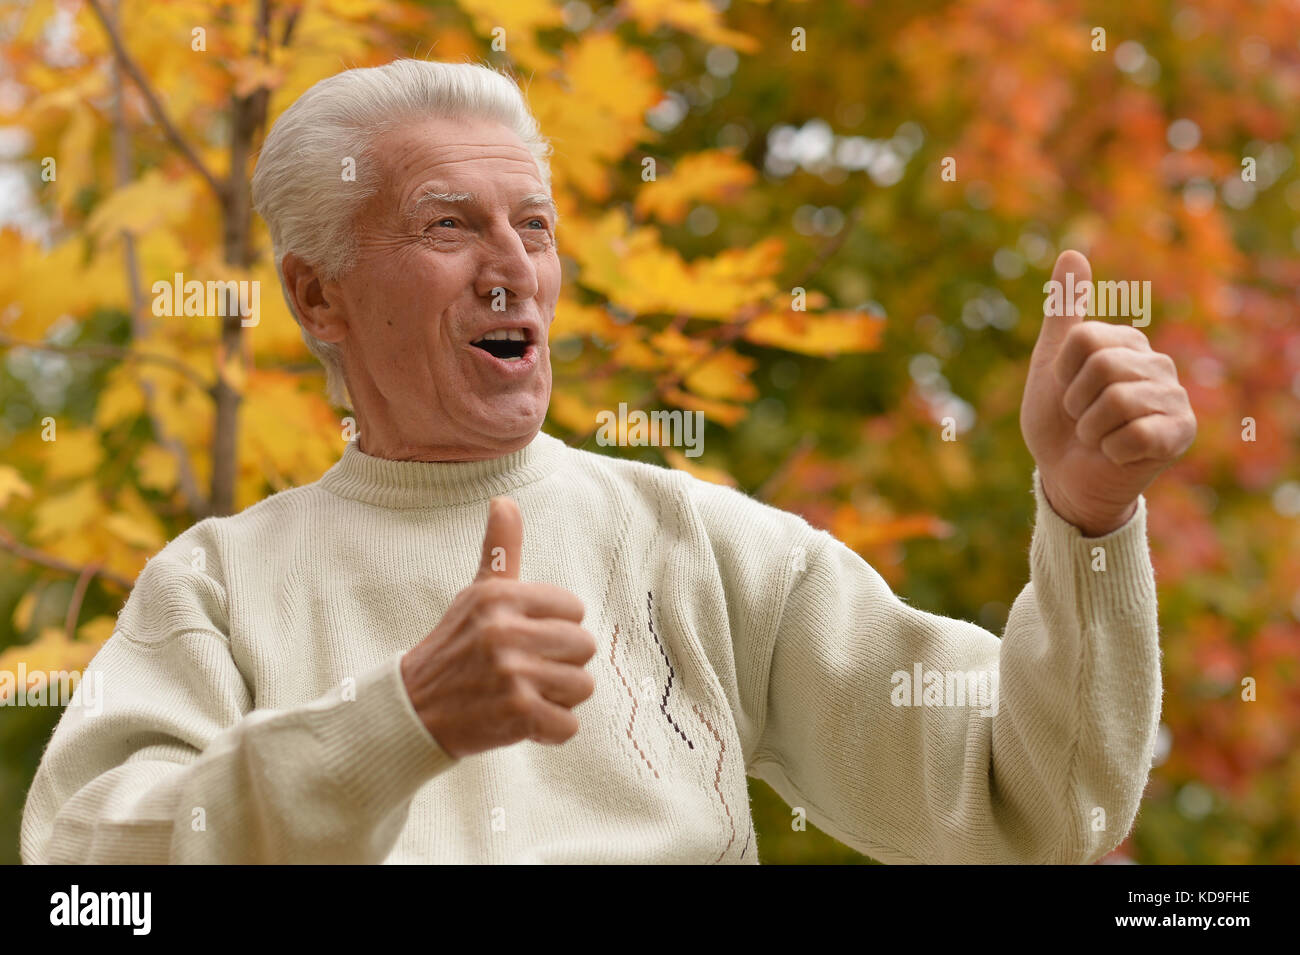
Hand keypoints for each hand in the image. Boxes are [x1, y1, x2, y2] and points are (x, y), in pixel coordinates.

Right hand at [400, 497, 595, 757]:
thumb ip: (499, 551)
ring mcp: (512, 675)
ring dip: (559, 698)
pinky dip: (551, 731)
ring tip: (525, 695)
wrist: (413, 710)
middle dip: (562, 664)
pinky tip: (524, 722)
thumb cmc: (456, 647)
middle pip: (584, 647)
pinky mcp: (517, 715)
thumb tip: (505, 501)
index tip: (527, 639)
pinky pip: (569, 725)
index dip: (556, 628)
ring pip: (582, 686)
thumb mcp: (476, 596)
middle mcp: (505, 632)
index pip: (573, 609)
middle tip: (526, 672)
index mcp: (499, 598)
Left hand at [1020, 250, 1195, 535]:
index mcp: (1129, 343)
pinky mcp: (1179, 434)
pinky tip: (1116, 453)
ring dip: (1091, 428)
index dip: (1062, 372)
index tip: (1067, 390)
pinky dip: (1110, 450)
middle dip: (1076, 401)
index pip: (1085, 340)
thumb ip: (1065, 310)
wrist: (1065, 475)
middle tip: (1082, 418)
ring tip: (1098, 435)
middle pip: (1101, 366)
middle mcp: (1159, 365)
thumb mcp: (1051, 362)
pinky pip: (1133, 434)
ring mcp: (1174, 399)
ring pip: (1116, 401)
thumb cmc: (1058, 420)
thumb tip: (1072, 252)